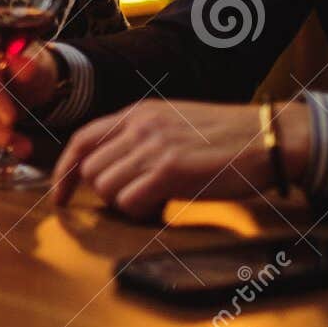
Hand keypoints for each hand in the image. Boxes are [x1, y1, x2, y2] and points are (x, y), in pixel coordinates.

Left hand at [51, 99, 310, 218]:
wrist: (267, 138)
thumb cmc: (227, 137)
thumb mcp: (174, 123)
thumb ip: (141, 138)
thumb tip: (115, 167)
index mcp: (138, 113)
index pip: (82, 139)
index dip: (64, 171)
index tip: (60, 196)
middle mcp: (139, 126)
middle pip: (91, 169)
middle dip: (105, 193)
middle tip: (136, 200)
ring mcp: (153, 147)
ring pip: (107, 187)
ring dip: (125, 204)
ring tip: (154, 202)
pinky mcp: (170, 171)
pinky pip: (130, 202)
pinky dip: (141, 213)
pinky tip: (163, 208)